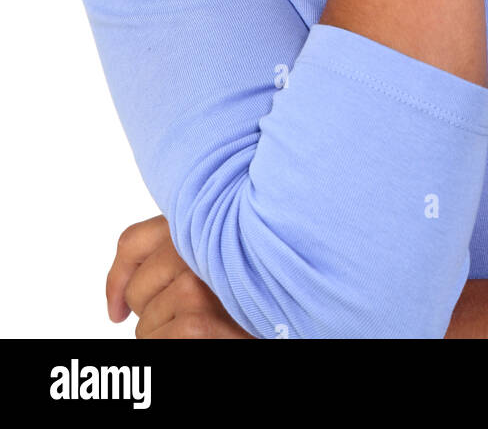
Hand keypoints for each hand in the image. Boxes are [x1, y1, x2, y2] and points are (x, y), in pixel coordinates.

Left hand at [106, 214, 254, 338]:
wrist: (288, 326)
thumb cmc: (258, 293)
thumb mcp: (222, 260)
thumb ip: (186, 253)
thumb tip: (124, 296)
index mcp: (204, 222)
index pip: (133, 241)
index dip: (117, 278)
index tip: (116, 307)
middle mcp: (200, 245)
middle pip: (136, 287)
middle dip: (149, 314)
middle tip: (185, 321)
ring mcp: (198, 283)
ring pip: (144, 321)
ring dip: (163, 336)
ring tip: (204, 330)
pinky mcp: (198, 321)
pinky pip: (155, 342)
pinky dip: (169, 348)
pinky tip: (203, 341)